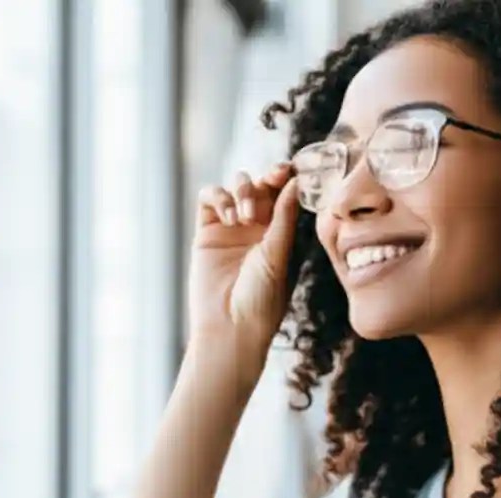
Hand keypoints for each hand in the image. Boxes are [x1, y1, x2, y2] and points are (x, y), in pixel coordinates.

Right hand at [187, 163, 298, 357]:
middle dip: (265, 178)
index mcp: (279, 233)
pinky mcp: (206, 232)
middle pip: (259, 185)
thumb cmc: (262, 299)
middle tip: (272, 179)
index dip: (285, 178)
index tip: (290, 168)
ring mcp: (230, 228)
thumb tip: (294, 182)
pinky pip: (209, 198)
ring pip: (234, 187)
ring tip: (245, 217)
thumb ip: (283, 217)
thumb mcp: (278, 255)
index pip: (282, 195)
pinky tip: (229, 218)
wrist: (230, 327)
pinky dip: (220, 197)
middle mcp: (255, 227)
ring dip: (242, 190)